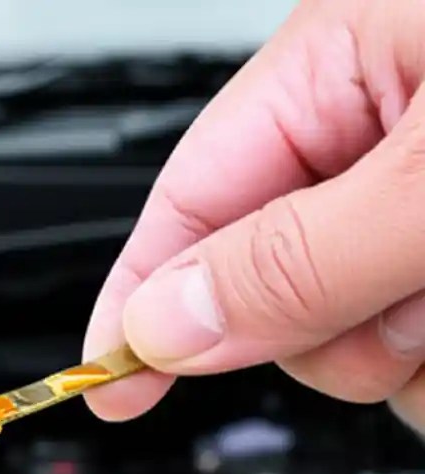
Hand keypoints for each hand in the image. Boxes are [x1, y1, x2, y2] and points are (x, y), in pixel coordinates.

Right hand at [83, 0, 424, 432]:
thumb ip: (299, 255)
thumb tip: (167, 324)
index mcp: (341, 66)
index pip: (191, 199)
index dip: (140, 298)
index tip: (105, 380)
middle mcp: (383, 133)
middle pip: (281, 287)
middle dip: (336, 327)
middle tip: (410, 304)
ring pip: (363, 335)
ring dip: (410, 352)